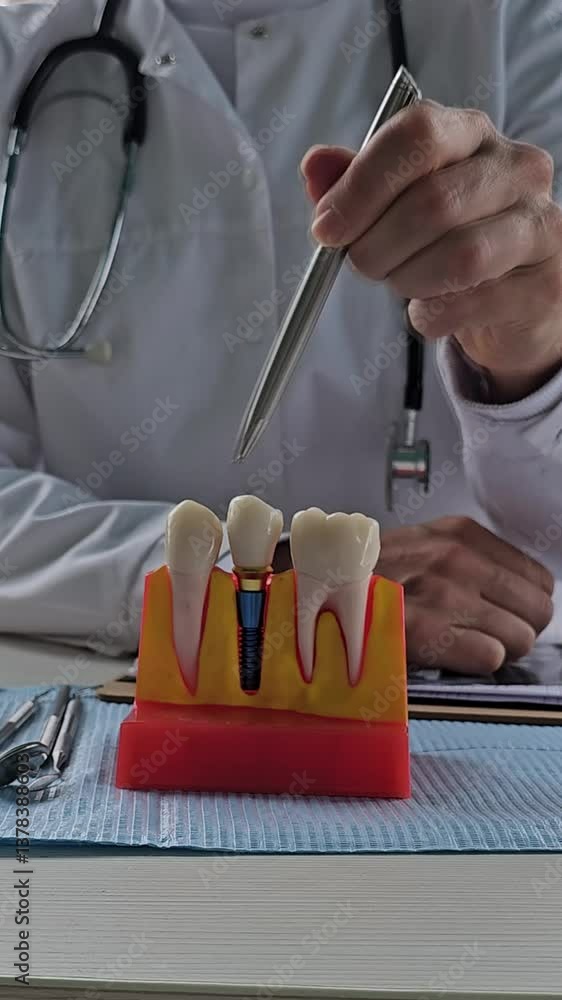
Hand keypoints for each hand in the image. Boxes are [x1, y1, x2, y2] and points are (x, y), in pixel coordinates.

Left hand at [301, 102, 561, 400]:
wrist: (509, 299)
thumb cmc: (445, 240)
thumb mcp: (393, 205)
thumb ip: (354, 184)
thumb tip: (316, 165)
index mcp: (471, 134)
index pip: (419, 135)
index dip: (364, 185)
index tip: (328, 228)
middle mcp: (517, 169)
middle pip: (433, 202)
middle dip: (378, 245)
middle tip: (363, 264)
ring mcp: (540, 226)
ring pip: (458, 256)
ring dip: (407, 280)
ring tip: (401, 283)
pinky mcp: (543, 284)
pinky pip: (469, 304)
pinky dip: (430, 316)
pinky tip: (429, 309)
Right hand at [377, 517, 553, 673]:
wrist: (313, 590)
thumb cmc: (368, 576)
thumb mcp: (423, 544)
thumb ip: (470, 559)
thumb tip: (520, 594)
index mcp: (459, 534)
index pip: (539, 578)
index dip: (525, 604)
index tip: (506, 613)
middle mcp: (456, 558)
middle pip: (537, 610)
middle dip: (517, 629)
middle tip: (486, 634)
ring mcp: (443, 594)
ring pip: (518, 638)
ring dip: (496, 649)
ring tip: (461, 644)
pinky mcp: (426, 632)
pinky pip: (489, 658)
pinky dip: (472, 663)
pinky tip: (445, 654)